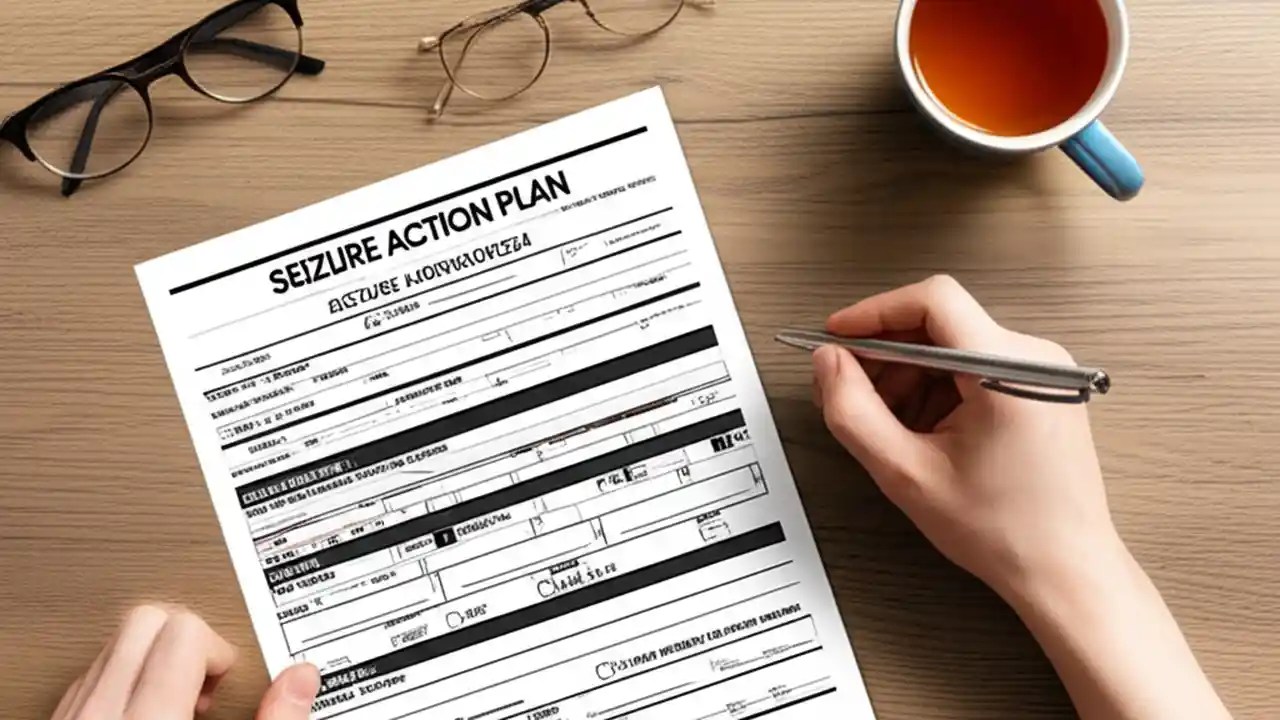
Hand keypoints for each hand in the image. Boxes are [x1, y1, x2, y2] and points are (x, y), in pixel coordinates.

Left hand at [51, 604, 319, 719]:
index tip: (225, 674)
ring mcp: (72, 717)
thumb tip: (301, 679)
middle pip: (145, 620)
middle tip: (204, 679)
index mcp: (151, 717)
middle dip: (184, 637)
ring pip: (110, 644)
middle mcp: (100, 712)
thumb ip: (274, 718)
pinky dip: (118, 683)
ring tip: (177, 701)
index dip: (217, 646)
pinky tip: (143, 713)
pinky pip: (86, 678)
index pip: (183, 628)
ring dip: (150, 659)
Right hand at [811, 275, 1122, 600]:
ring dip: (908, 377)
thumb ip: (853, 411)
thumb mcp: (906, 473)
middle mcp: (1033, 359)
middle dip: (885, 356)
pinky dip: (936, 390)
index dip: (875, 312)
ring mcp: (1041, 372)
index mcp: (1007, 371)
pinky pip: (972, 368)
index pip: (932, 301)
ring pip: (951, 347)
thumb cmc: (1006, 532)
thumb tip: (828, 363)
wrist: (1065, 570)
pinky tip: (920, 432)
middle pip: (938, 324)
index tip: (839, 335)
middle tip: (848, 392)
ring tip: (888, 427)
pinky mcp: (1038, 388)